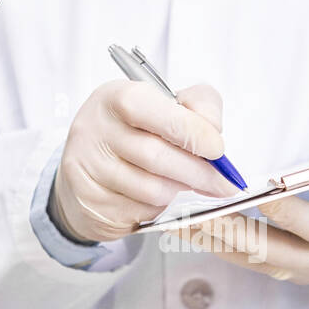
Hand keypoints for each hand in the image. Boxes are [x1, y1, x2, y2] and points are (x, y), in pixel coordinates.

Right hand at [49, 81, 236, 241]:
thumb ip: (197, 106)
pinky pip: (140, 210)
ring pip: (152, 189)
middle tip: (223, 182)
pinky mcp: (91, 202)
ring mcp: (89, 168)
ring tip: (183, 181)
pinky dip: (158, 206)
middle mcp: (96, 130)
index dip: (195, 133)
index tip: (218, 149)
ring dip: (179, 189)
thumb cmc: (132, 131)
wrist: (85, 166)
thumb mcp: (162, 104)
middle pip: (158, 156)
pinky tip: (155, 194)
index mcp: (116, 97)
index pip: (160, 114)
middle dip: (199, 172)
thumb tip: (214, 132)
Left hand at [176, 147, 308, 283]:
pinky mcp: (285, 268)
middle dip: (231, 226)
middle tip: (195, 204)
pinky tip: (184, 223)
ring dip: (213, 237)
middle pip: (271, 248)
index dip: (287, 209)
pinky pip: (243, 259)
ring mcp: (303, 270)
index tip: (255, 189)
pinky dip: (215, 242)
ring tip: (176, 213)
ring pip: (249, 257)